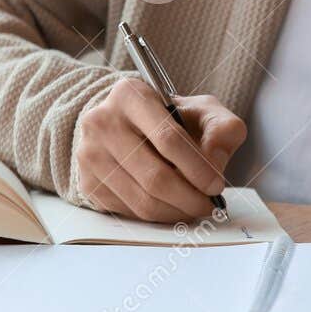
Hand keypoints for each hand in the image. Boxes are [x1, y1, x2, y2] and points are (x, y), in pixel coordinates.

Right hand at [73, 77, 246, 221]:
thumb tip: (215, 162)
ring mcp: (90, 155)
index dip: (198, 168)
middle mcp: (102, 122)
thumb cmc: (167, 118)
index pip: (169, 138)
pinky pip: (129, 212)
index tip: (216, 184)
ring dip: (177, 212)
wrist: (124, 125)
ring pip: (142, 201)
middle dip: (190, 198)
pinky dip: (158, 216)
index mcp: (130, 95)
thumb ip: (222, 128)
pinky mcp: (88, 183)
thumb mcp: (201, 109)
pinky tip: (172, 207)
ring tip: (195, 208)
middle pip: (155, 176)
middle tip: (208, 204)